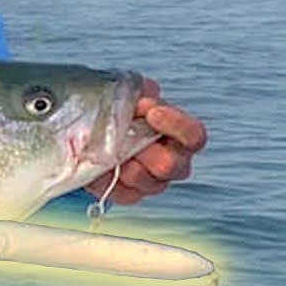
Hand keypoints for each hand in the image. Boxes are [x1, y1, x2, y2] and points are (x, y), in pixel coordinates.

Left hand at [87, 77, 206, 204]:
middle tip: (124, 134)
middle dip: (144, 147)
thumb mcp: (130, 94)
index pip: (194, 135)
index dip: (176, 125)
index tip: (152, 112)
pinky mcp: (130, 195)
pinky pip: (122, 192)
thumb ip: (140, 91)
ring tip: (107, 145)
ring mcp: (153, 182)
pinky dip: (106, 176)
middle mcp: (174, 163)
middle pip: (171, 165)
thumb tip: (144, 96)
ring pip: (143, 179)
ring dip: (122, 160)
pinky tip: (98, 162)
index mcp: (181, 137)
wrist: (90, 129)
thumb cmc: (120, 110)